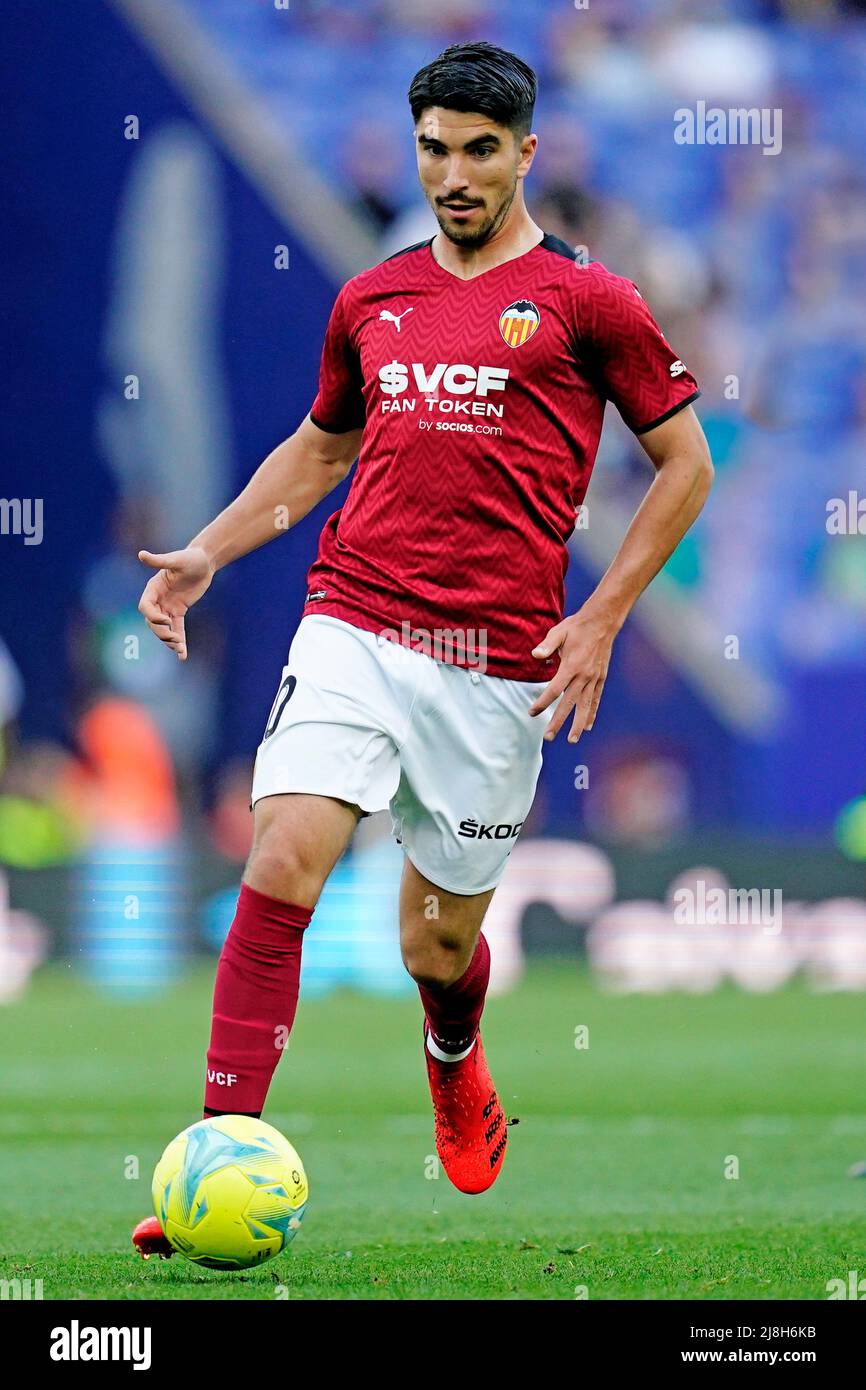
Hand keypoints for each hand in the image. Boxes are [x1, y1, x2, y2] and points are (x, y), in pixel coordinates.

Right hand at [137, 546, 213, 660]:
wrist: (205, 561)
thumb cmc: (190, 557)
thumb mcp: (176, 559)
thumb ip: (159, 560)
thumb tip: (141, 554)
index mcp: (153, 588)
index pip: (145, 606)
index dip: (153, 616)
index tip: (166, 621)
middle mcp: (158, 599)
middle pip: (152, 622)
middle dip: (161, 632)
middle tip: (175, 639)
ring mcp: (168, 606)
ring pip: (163, 628)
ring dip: (169, 640)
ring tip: (180, 649)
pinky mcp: (179, 611)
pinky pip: (177, 628)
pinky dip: (180, 640)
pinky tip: (183, 655)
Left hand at [528, 603, 617, 742]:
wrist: (603, 622)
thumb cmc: (577, 626)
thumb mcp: (559, 632)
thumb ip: (547, 646)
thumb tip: (535, 655)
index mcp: (571, 666)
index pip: (553, 690)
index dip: (542, 703)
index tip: (531, 712)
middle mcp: (583, 676)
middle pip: (568, 704)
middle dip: (558, 722)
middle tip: (548, 737)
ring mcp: (594, 679)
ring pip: (585, 706)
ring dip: (577, 724)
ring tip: (571, 739)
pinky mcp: (601, 678)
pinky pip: (596, 699)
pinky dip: (592, 713)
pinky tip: (587, 726)